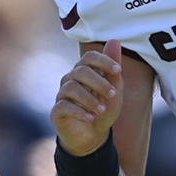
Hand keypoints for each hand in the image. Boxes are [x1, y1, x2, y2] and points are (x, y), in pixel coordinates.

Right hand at [51, 39, 123, 155]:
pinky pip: (63, 106)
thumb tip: (114, 40)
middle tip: (112, 94)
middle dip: (98, 82)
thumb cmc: (103, 108)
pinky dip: (79, 112)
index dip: (103, 61)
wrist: (93, 135)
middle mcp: (70, 79)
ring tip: (102, 110)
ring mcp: (62, 95)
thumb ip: (113, 70)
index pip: (89, 57)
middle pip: (80, 71)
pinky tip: (91, 118)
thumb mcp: (114, 91)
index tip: (118, 71)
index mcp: (84, 71)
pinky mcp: (57, 111)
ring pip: (71, 88)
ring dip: (89, 99)